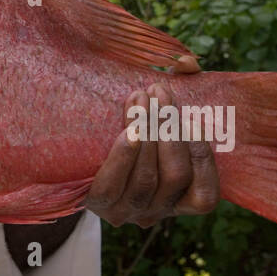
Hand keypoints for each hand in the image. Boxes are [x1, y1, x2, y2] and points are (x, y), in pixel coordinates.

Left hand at [84, 60, 219, 228]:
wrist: (72, 153)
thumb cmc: (127, 127)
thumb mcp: (155, 115)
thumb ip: (175, 92)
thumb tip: (187, 63)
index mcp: (178, 200)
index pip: (205, 197)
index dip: (203, 159)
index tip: (192, 119)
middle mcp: (156, 212)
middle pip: (175, 177)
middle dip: (170, 130)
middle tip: (158, 91)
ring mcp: (125, 211)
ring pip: (146, 179)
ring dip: (147, 133)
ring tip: (139, 98)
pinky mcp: (97, 205)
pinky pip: (112, 186)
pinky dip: (124, 156)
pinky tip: (127, 131)